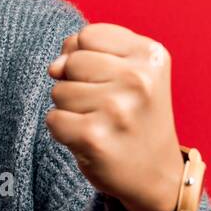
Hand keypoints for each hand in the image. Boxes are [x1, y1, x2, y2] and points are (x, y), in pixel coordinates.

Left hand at [46, 23, 182, 210]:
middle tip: (105, 107)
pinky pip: (53, 119)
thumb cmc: (136, 116)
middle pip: (71, 61)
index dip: (85, 56)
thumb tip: (55, 66)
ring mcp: (116, 109)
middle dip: (76, 82)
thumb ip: (88, 53)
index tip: (108, 79)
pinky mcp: (94, 138)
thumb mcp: (129, 72)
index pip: (87, 36)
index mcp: (150, 55)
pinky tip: (89, 139)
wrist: (157, 174)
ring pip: (59, 91)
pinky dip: (63, 131)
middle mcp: (138, 79)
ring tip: (100, 123)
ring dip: (70, 109)